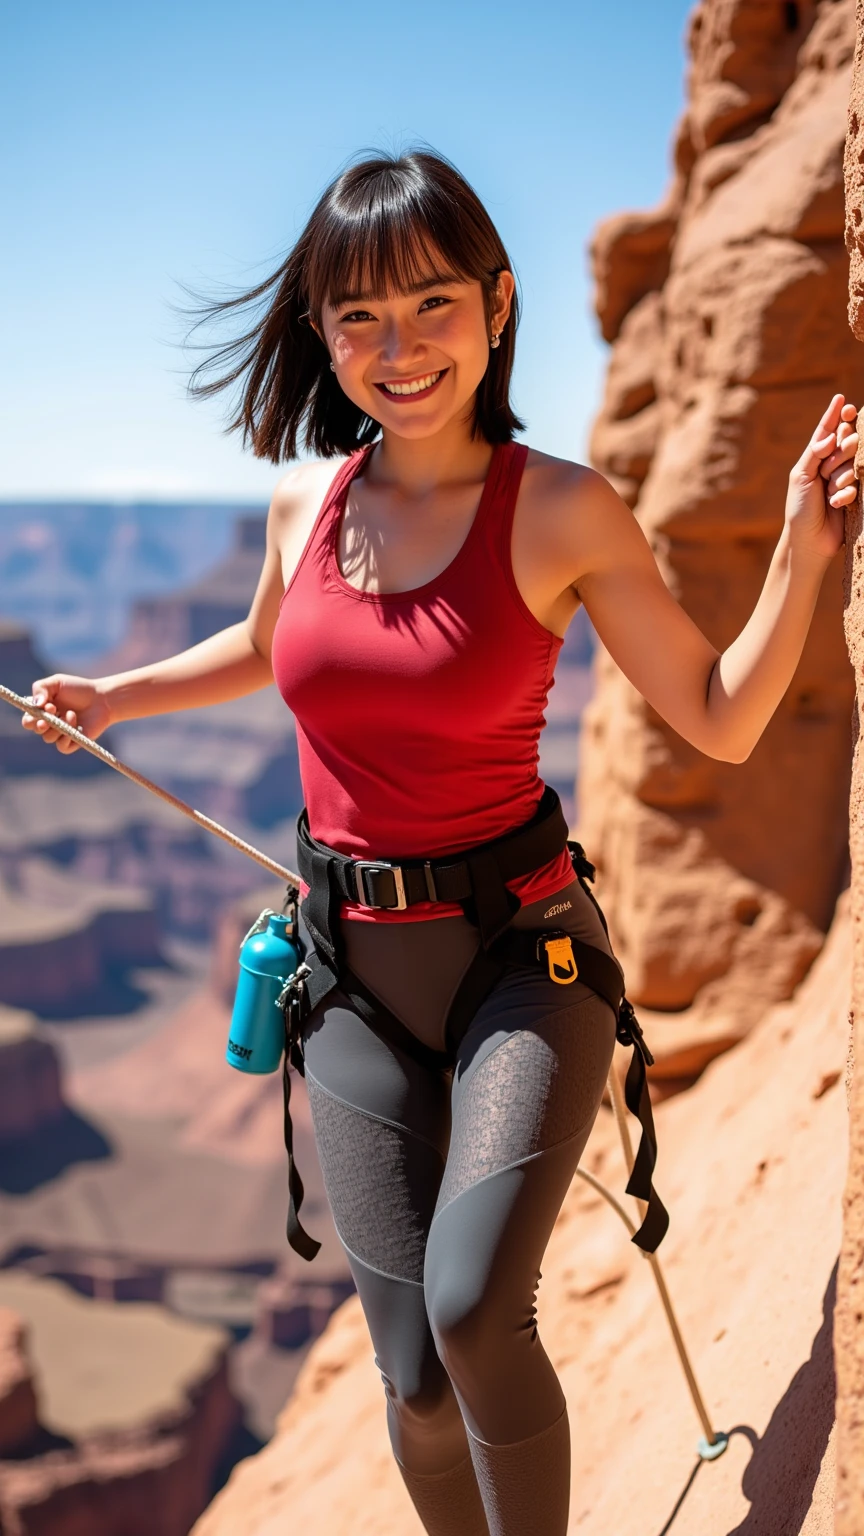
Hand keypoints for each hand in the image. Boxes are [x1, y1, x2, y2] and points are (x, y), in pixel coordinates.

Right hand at [21, 675, 111, 754]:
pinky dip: (66, 738)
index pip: (27, 719)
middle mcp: (49, 724)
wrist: (102, 698)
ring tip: (72, 713)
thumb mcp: (57, 682)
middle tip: (53, 712)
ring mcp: (60, 734)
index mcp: (42, 711)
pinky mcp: (72, 742)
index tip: (42, 707)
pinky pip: (62, 747)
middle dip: (41, 722)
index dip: (30, 716)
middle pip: (36, 730)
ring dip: (59, 725)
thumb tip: (35, 704)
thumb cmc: (78, 689)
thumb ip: (40, 688)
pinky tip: (76, 727)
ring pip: (48, 738)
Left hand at [784, 394, 858, 562]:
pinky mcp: (855, 494)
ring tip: (829, 494)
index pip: (827, 431)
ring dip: (841, 478)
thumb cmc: (799, 508)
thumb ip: (815, 453)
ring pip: (854, 463)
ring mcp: (845, 478)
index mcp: (815, 457)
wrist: (808, 540)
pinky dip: (845, 494)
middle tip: (829, 471)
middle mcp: (832, 465)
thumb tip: (829, 435)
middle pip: (847, 443)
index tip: (842, 400)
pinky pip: (858, 484)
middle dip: (840, 454)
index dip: (835, 416)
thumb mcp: (801, 477)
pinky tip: (836, 505)